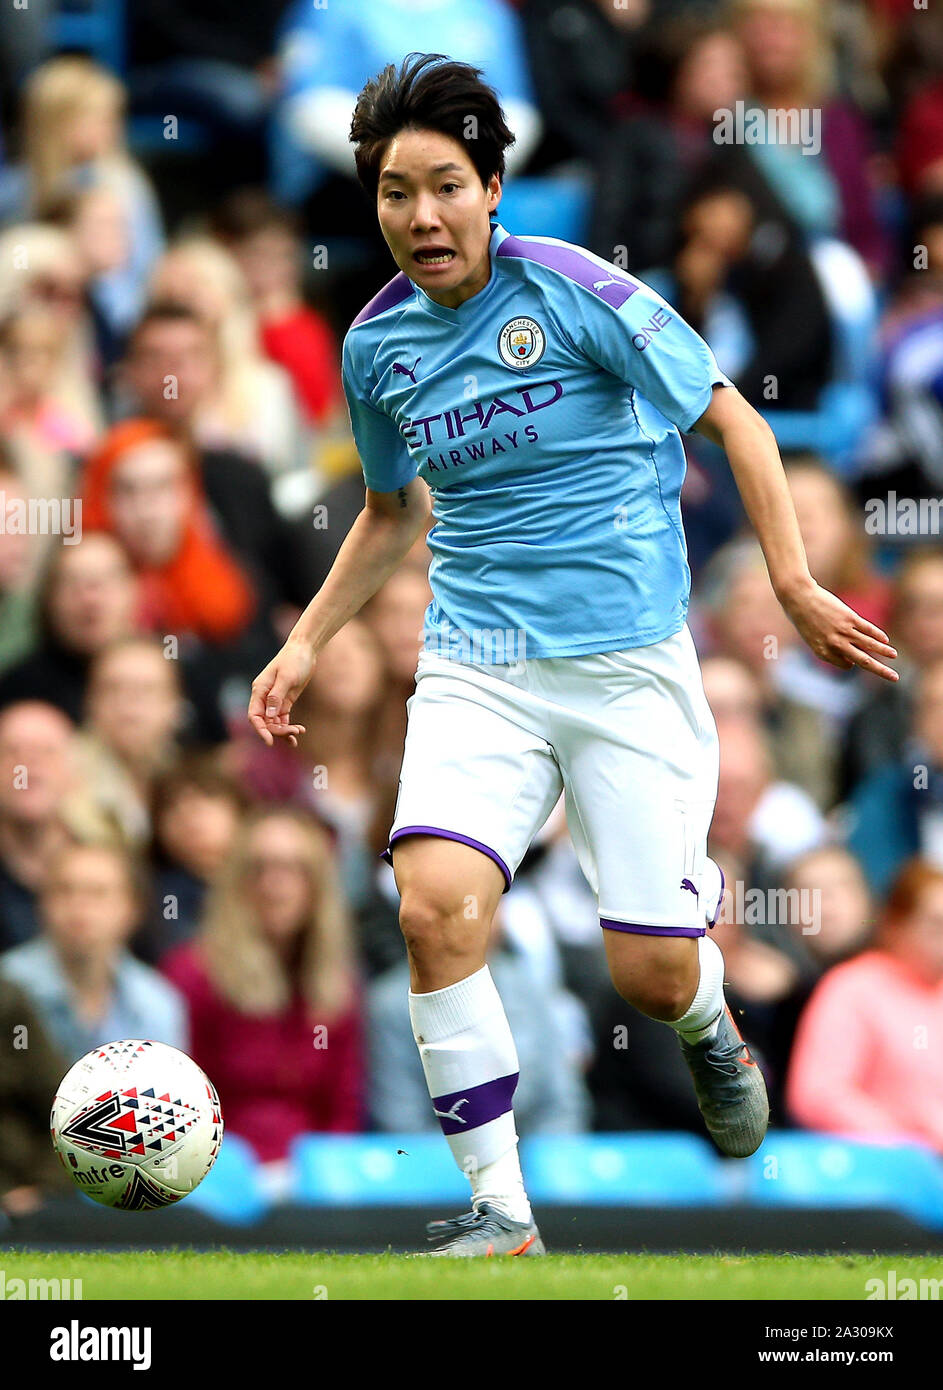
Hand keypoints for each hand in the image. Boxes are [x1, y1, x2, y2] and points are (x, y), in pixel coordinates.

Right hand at [248, 638, 313, 745]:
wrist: (304, 650)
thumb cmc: (293, 660)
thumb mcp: (286, 677)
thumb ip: (277, 696)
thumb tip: (270, 716)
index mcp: (259, 690)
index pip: (254, 715)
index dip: (260, 729)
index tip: (269, 741)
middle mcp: (264, 697)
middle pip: (265, 722)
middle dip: (277, 731)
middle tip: (294, 733)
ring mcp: (274, 700)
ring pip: (274, 722)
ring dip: (285, 731)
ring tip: (299, 732)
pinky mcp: (285, 701)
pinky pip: (283, 719)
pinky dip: (289, 727)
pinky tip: (298, 732)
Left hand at [779, 578, 897, 680]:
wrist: (799, 597)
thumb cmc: (803, 618)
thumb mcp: (811, 638)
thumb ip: (828, 648)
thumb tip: (848, 659)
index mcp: (823, 653)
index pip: (845, 665)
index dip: (850, 662)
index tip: (851, 658)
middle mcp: (835, 645)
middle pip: (864, 661)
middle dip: (880, 670)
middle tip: (894, 678)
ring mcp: (843, 631)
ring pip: (869, 645)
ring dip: (884, 651)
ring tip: (894, 656)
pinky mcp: (849, 618)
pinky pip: (868, 629)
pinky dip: (878, 635)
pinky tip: (885, 639)